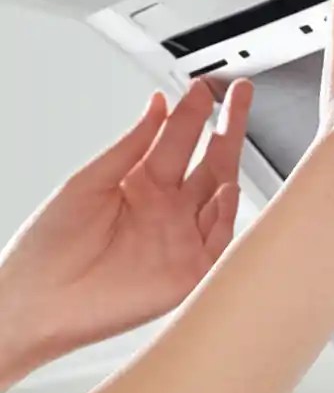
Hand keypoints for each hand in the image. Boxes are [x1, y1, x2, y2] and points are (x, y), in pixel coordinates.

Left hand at [0, 79, 252, 387]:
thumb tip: (157, 107)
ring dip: (228, 165)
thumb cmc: (48, 248)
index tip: (203, 88)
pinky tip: (225, 192)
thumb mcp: (87, 182)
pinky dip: (227, 215)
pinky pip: (221, 240)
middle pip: (210, 161)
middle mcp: (167, 210)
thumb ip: (131, 145)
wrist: (36, 304)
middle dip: (228, 126)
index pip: (178, 140)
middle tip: (239, 94)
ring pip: (221, 195)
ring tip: (230, 134)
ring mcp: (182, 239)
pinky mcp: (190, 272)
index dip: (192, 112)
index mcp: (141, 185)